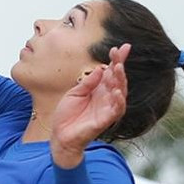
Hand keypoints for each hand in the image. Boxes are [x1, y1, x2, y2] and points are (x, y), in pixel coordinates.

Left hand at [50, 44, 128, 164]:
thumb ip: (88, 81)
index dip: (117, 60)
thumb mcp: (75, 92)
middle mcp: (105, 97)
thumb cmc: (67, 115)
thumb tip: (101, 68)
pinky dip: (119, 100)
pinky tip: (117, 90)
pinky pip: (117, 110)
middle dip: (119, 65)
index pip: (111, 72)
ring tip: (118, 68)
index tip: (122, 47)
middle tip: (118, 53)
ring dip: (121, 80)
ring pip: (120, 92)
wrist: (61, 136)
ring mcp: (107, 108)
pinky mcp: (105, 120)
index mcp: (98, 89)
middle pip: (117, 79)